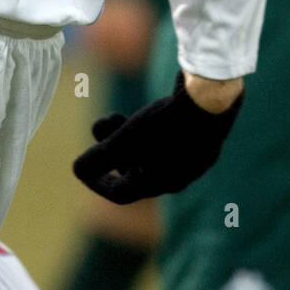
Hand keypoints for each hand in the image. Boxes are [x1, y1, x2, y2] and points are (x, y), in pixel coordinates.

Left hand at [72, 71, 244, 203]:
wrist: (212, 97)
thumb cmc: (166, 125)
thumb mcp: (125, 142)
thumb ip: (99, 159)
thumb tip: (77, 170)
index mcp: (163, 183)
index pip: (123, 193)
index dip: (98, 182)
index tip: (82, 168)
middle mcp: (180, 173)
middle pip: (136, 170)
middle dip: (111, 151)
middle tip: (101, 127)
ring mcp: (193, 152)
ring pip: (150, 151)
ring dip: (126, 135)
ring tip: (113, 116)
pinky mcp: (199, 131)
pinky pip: (166, 136)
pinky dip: (147, 127)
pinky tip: (145, 111)